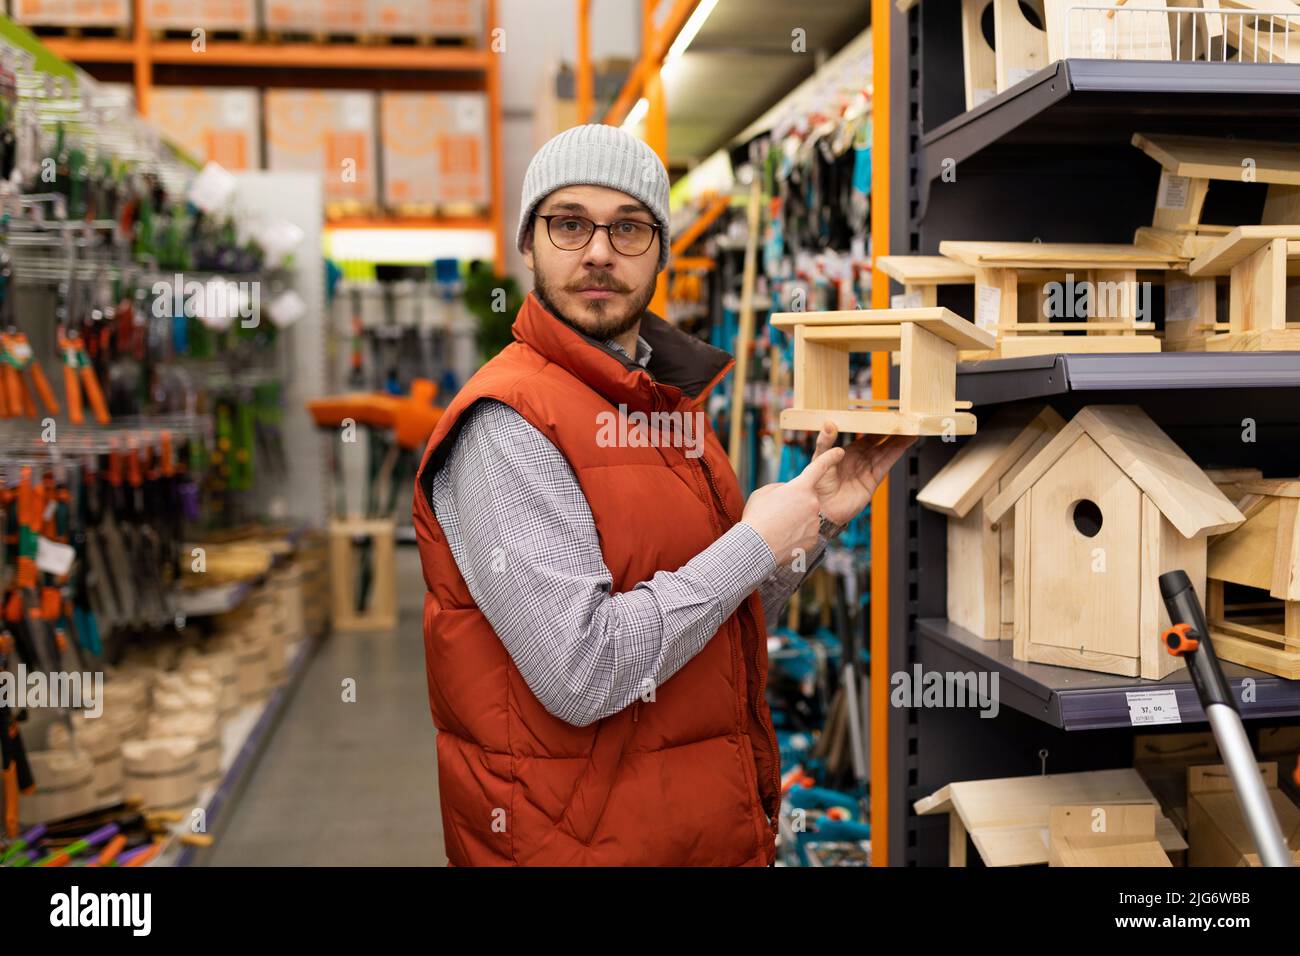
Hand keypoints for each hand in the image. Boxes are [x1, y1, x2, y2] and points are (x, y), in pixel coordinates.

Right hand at [742, 447, 844, 564]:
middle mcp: (813, 503)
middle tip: (776, 513)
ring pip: (806, 517)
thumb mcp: (764, 493)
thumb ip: (782, 488)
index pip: (819, 467)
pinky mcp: (814, 540)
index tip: (840, 451)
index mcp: (801, 487)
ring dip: (794, 520)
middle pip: (806, 498)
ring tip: (776, 528)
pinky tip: (782, 539)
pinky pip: (806, 533)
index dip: (830, 457)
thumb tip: (790, 493)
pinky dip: (795, 535)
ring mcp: (815, 522)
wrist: (756, 548)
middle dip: (795, 503)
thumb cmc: (757, 517)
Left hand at [808, 422, 915, 526]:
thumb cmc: (817, 485)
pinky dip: (896, 453)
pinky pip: (886, 463)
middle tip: (903, 421)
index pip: (866, 437)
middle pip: (880, 443)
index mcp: (847, 452)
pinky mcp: (873, 480)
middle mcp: (860, 460)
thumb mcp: (818, 458)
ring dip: (898, 441)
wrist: (822, 509)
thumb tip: (829, 423)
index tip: (885, 417)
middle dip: (891, 433)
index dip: (876, 427)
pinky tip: (905, 443)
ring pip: (886, 452)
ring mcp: (867, 469)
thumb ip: (825, 441)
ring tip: (909, 430)